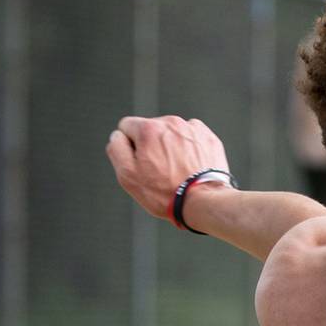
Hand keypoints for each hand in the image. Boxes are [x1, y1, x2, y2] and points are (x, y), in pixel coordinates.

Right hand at [106, 115, 231, 221]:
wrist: (203, 202)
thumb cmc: (165, 193)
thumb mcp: (127, 175)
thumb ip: (117, 148)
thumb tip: (118, 135)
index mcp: (148, 128)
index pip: (127, 127)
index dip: (131, 148)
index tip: (143, 165)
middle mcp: (170, 122)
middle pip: (151, 130)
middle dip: (152, 147)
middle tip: (162, 172)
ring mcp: (192, 129)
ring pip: (172, 134)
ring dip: (172, 148)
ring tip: (179, 171)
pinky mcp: (208, 138)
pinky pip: (192, 139)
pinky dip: (190, 150)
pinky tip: (192, 167)